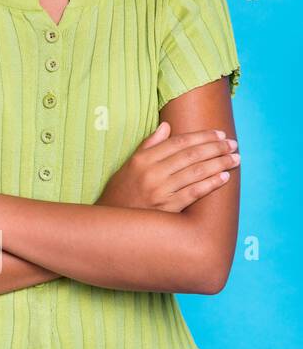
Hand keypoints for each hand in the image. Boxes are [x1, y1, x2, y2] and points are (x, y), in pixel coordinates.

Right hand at [97, 121, 238, 212]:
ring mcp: (160, 191)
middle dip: (215, 148)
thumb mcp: (130, 165)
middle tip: (233, 144)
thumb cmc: (122, 191)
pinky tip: (224, 177)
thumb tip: (167, 126)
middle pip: (190, 155)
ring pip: (196, 172)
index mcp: (142, 159)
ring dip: (219, 163)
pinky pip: (194, 193)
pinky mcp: (167, 208)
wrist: (113, 222)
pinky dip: (211, 183)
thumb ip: (149, 144)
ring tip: (235, 158)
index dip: (201, 136)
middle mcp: (151, 173)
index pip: (178, 142)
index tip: (219, 133)